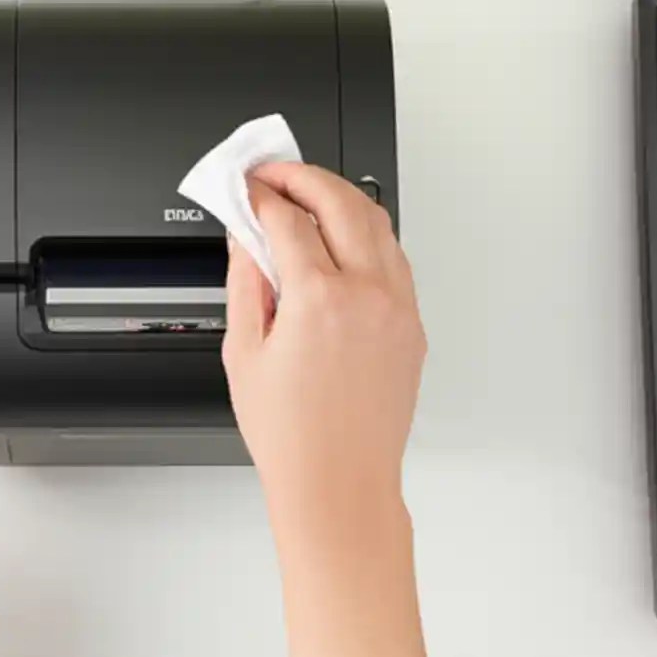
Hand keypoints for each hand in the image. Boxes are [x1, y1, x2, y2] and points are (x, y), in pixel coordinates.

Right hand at [223, 163, 425, 502]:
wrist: (339, 482)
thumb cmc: (291, 435)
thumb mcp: (243, 351)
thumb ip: (246, 281)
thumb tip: (245, 237)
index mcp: (319, 300)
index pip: (288, 218)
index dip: (261, 193)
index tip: (247, 187)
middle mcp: (368, 295)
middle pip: (340, 200)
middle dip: (303, 176)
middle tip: (275, 174)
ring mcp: (398, 308)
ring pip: (377, 221)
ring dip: (340, 197)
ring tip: (308, 197)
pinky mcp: (412, 324)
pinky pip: (394, 257)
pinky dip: (367, 234)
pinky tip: (341, 239)